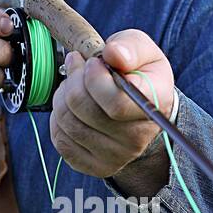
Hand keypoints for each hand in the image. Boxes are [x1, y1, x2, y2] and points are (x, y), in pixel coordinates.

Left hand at [49, 29, 174, 178]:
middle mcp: (138, 138)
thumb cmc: (138, 74)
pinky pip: (61, 141)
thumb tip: (114, 54)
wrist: (140, 107)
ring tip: (74, 85)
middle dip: (73, 81)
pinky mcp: (95, 166)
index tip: (93, 62)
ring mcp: (116, 157)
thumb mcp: (141, 50)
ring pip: (68, 123)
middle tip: (79, 68)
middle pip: (85, 110)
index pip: (115, 103)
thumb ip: (129, 46)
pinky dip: (57, 119)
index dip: (94, 78)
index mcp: (154, 106)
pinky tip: (71, 108)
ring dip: (62, 97)